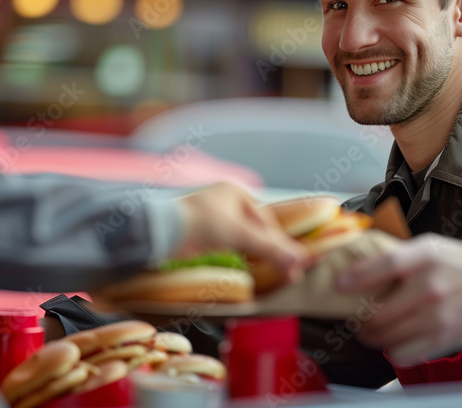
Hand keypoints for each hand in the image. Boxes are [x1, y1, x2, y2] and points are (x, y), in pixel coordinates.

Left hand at [174, 182, 308, 282]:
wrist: (160, 231)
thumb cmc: (200, 223)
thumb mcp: (240, 235)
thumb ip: (271, 249)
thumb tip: (301, 261)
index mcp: (235, 191)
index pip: (265, 219)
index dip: (277, 242)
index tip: (289, 263)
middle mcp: (222, 200)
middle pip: (252, 228)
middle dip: (264, 247)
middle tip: (280, 270)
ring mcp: (208, 216)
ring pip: (238, 236)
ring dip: (249, 252)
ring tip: (262, 270)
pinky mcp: (197, 232)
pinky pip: (223, 243)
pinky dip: (232, 254)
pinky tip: (237, 266)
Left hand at [335, 234, 461, 363]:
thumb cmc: (458, 262)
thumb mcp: (428, 246)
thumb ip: (396, 256)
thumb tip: (355, 269)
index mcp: (427, 256)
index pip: (387, 265)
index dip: (358, 276)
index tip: (338, 284)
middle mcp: (433, 286)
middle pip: (380, 311)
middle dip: (360, 319)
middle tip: (355, 318)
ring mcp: (440, 315)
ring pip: (388, 336)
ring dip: (370, 336)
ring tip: (368, 330)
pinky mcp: (446, 338)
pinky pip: (404, 354)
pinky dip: (392, 350)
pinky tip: (392, 341)